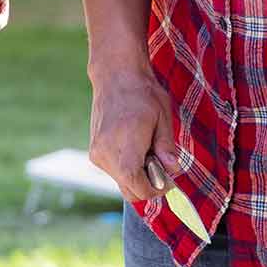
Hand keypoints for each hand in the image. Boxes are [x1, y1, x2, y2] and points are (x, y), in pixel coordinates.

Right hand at [87, 64, 175, 206]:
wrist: (116, 76)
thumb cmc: (143, 93)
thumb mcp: (163, 118)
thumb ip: (166, 148)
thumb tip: (172, 171)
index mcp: (125, 145)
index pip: (137, 185)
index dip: (155, 190)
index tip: (168, 182)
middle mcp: (106, 153)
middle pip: (129, 190)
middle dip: (148, 185)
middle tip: (161, 165)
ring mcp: (97, 154)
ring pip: (122, 181)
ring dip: (138, 175)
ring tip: (146, 148)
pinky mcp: (94, 152)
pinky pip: (114, 171)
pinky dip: (127, 167)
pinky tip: (134, 145)